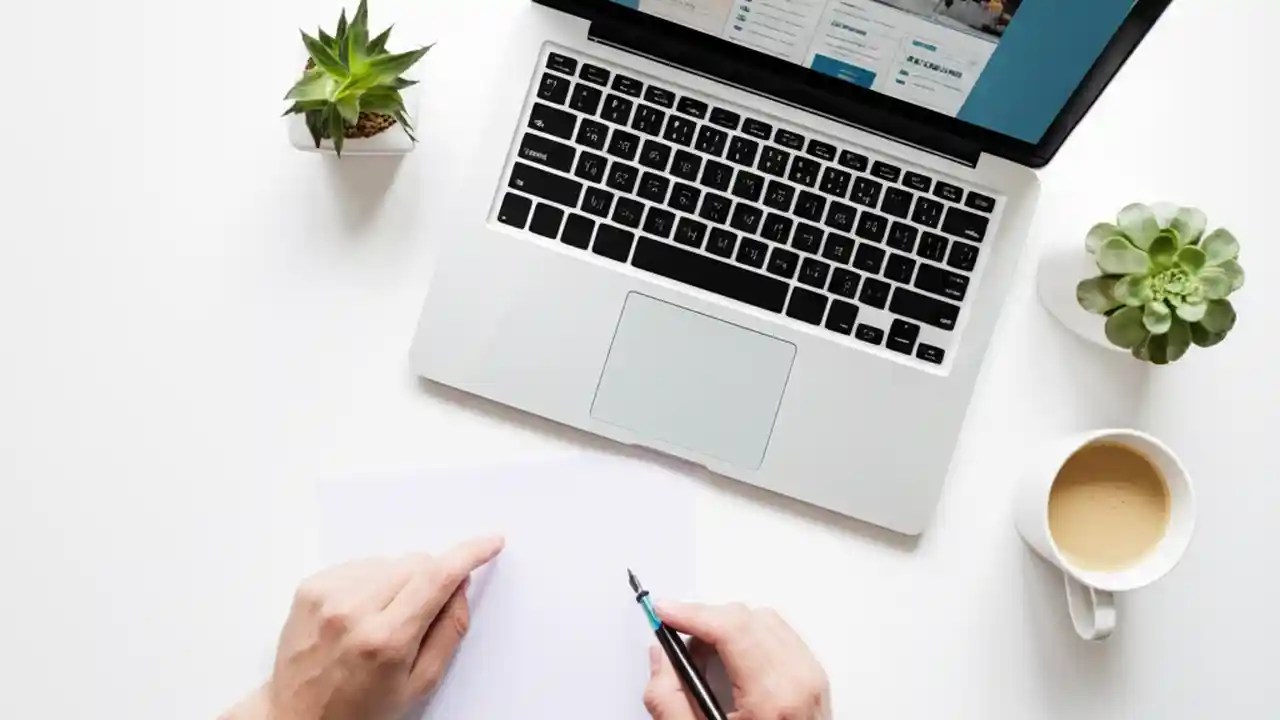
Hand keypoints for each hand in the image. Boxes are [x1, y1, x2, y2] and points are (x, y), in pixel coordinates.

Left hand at [222, 536, 503, 719]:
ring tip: (383, 620)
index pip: (437, 577)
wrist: (296, 717)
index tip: (490, 543)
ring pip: (389, 561)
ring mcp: (327, 596)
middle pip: (416, 563)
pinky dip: (370, 582)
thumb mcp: (419, 684)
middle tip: (421, 614)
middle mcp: (353, 611)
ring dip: (398, 582)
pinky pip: (359, 565)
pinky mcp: (310, 587)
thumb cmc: (358, 710)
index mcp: (386, 640)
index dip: (469, 554)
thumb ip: (448, 631)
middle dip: (431, 579)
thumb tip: (461, 585)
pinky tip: (361, 614)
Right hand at [643, 602, 830, 719]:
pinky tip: (730, 661)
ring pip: (764, 621)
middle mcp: (800, 680)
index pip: (731, 628)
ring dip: (728, 629)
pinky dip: (749, 638)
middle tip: (677, 642)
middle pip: (746, 618)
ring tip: (703, 657)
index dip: (691, 613)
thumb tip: (660, 659)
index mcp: (775, 696)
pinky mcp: (813, 679)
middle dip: (705, 621)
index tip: (663, 612)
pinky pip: (779, 635)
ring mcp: (812, 678)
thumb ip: (669, 701)